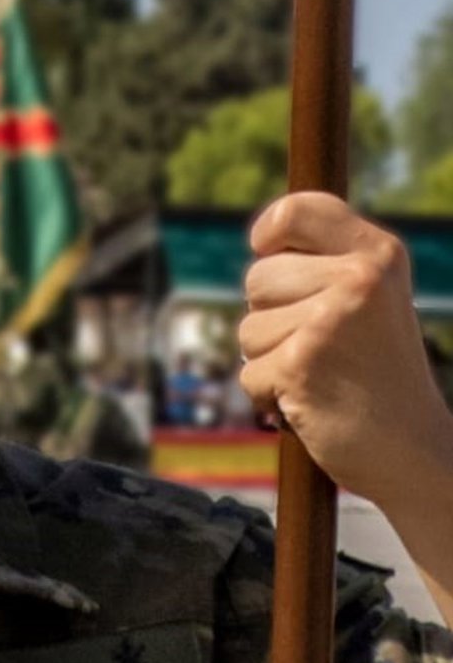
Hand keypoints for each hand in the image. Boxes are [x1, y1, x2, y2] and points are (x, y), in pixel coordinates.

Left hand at [239, 192, 452, 506]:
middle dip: (270, 316)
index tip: (265, 248)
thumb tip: (261, 245)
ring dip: (269, 360)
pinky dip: (268, 397)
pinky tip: (310, 405)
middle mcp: (358, 278)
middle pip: (257, 276)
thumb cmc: (382, 378)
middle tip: (318, 348)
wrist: (414, 451)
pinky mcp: (300, 363)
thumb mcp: (372, 303)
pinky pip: (248, 373)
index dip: (270, 231)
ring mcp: (329, 320)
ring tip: (320, 377)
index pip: (298, 211)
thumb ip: (326, 267)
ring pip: (248, 329)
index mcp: (379, 254)